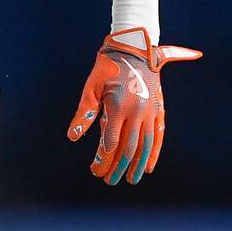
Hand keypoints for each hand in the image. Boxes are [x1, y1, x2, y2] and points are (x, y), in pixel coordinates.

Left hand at [68, 27, 200, 185]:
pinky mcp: (159, 109)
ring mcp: (151, 110)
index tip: (95, 171)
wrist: (134, 49)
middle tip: (110, 181)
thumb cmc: (106, 68)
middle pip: (128, 147)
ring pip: (145, 144)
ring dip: (137, 164)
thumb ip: (84, 113)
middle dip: (118, 167)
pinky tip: (148, 166)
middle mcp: (137, 110)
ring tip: (131, 179)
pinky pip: (158, 135)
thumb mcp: (90, 88)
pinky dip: (154, 152)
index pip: (110, 142)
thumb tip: (72, 137)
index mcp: (118, 106)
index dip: (102, 160)